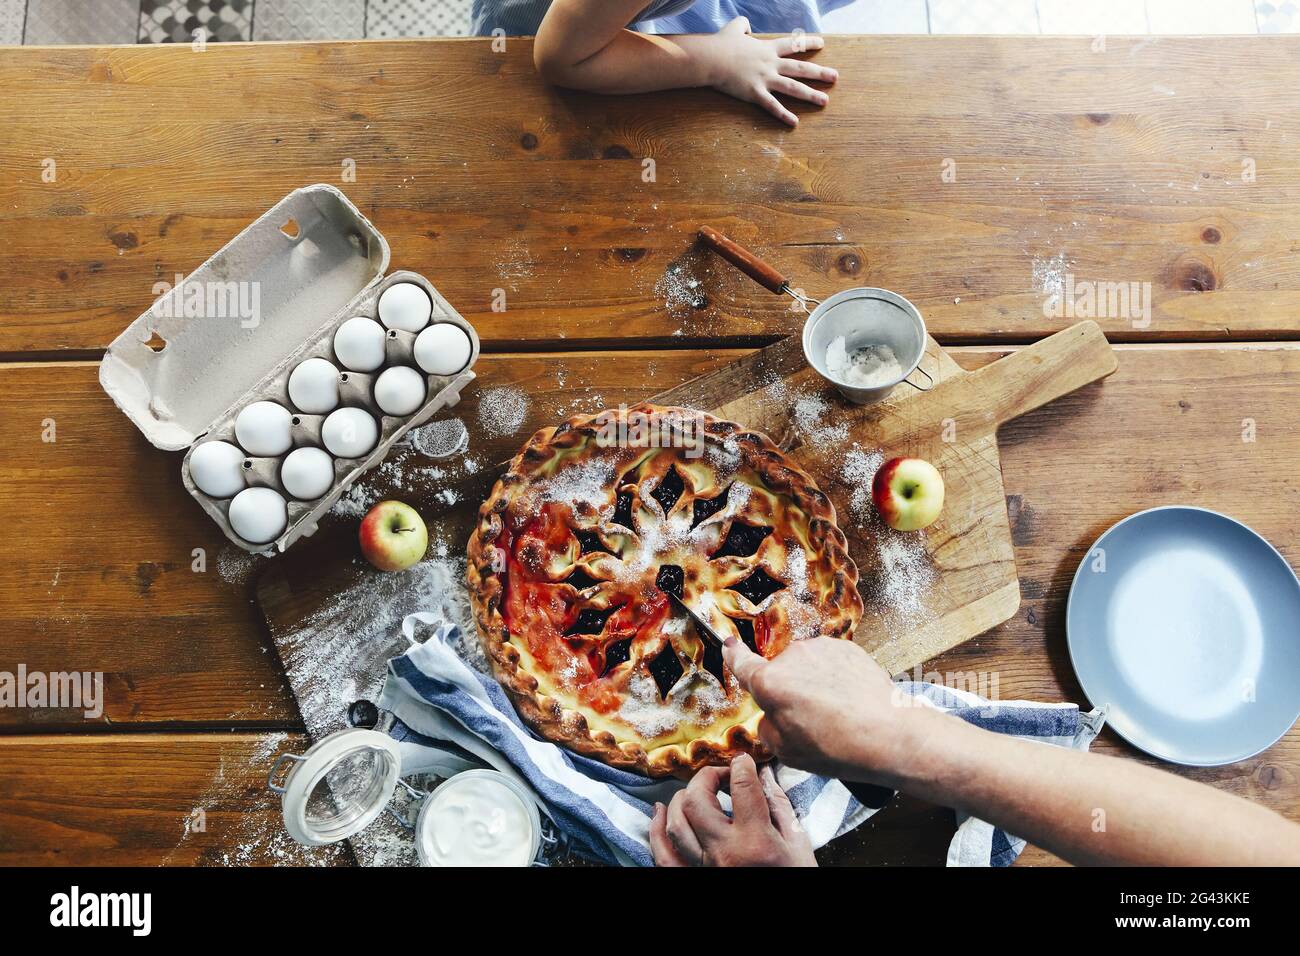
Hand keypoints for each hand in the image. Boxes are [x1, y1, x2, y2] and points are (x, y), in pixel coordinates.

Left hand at [649, 754, 815, 865]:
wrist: (782, 916)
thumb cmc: (795, 878)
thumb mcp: (797, 845)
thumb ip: (778, 806)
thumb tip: (764, 773)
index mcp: (755, 842)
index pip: (741, 787)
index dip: (741, 766)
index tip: (744, 762)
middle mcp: (724, 852)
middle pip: (697, 800)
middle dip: (706, 777)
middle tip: (722, 775)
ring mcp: (704, 867)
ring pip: (675, 824)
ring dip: (681, 800)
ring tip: (696, 791)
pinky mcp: (693, 878)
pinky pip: (663, 855)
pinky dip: (656, 830)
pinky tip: (659, 811)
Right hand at [700, 17, 836, 125]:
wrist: (711, 58)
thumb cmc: (720, 43)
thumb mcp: (734, 27)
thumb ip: (743, 24)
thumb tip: (746, 25)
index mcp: (767, 48)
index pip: (793, 45)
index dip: (808, 43)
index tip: (822, 43)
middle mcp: (771, 64)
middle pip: (801, 68)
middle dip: (820, 72)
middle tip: (835, 77)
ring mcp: (765, 79)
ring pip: (793, 87)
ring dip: (810, 95)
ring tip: (825, 101)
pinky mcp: (755, 93)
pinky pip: (772, 106)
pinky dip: (783, 114)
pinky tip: (795, 122)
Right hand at [723, 635, 927, 783]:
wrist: (888, 733)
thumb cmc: (838, 747)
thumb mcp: (787, 751)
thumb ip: (768, 727)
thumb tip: (773, 715)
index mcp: (770, 683)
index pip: (742, 662)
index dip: (733, 655)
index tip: (730, 646)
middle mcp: (793, 658)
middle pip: (781, 671)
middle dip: (789, 690)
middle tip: (808, 719)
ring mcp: (821, 649)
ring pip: (808, 666)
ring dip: (814, 682)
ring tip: (835, 713)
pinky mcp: (847, 647)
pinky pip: (831, 661)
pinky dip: (835, 677)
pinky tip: (849, 700)